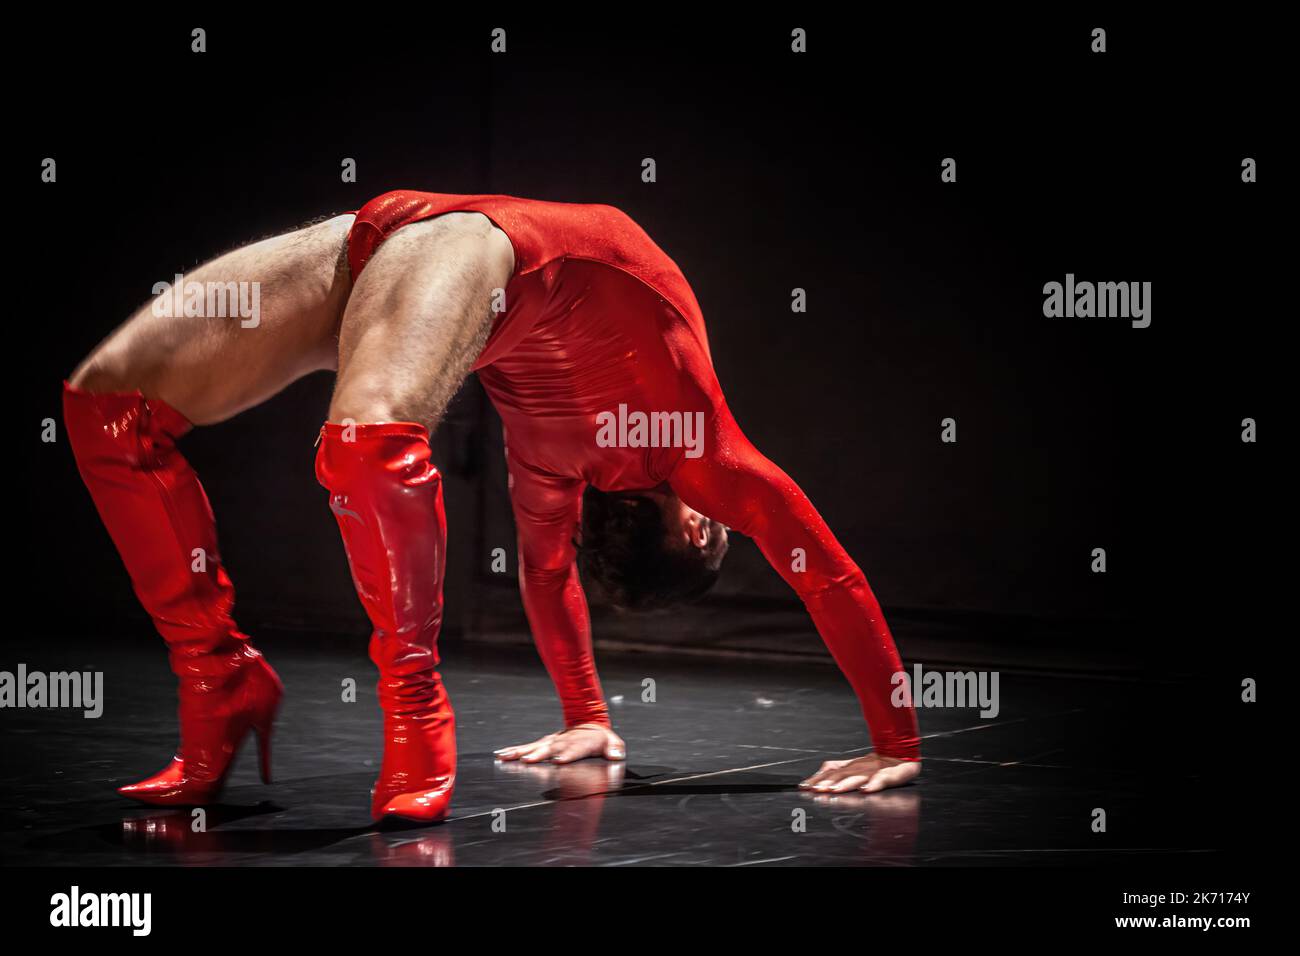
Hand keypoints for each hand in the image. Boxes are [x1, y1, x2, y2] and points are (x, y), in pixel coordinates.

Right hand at [494, 723, 625, 763]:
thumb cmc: (601, 739)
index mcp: (581, 743)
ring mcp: (552, 742)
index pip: (574, 749)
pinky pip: (527, 747)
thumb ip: (615, 749)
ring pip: (534, 747)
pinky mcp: (544, 743)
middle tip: (528, 761)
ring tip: (506, 757)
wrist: (590, 724)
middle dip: (539, 755)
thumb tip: (617, 754)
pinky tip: (501, 754)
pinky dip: (514, 750)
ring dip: (520, 752)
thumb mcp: (613, 743)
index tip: (558, 761)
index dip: (567, 755)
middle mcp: (563, 741)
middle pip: (550, 749)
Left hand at [799, 754, 919, 793]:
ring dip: (845, 784)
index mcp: (850, 766)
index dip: (817, 778)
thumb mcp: (853, 765)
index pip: (830, 772)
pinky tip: (866, 790)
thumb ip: (836, 769)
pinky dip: (873, 784)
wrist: (901, 753)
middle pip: (841, 775)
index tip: (804, 786)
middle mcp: (859, 767)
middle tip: (816, 790)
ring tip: (835, 790)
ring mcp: (874, 771)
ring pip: (858, 777)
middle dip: (828, 783)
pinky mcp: (889, 774)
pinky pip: (881, 779)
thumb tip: (816, 775)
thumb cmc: (875, 763)